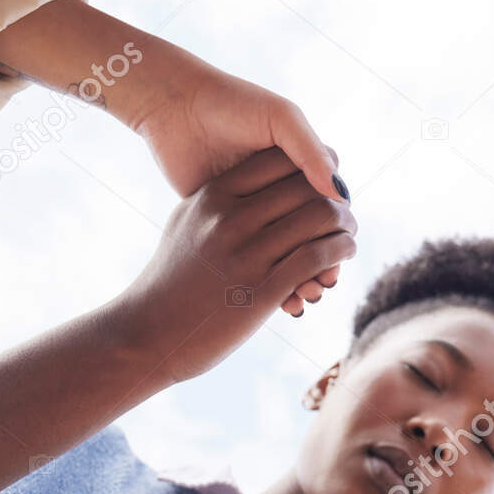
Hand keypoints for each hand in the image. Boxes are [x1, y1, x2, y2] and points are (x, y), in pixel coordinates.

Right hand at [113, 148, 356, 383]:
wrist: (145, 333)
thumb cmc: (171, 280)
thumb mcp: (187, 225)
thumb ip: (220, 201)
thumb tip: (262, 184)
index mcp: (212, 196)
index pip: (280, 160)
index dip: (312, 168)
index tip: (325, 182)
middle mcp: (229, 219)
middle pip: (307, 187)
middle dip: (336, 198)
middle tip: (345, 212)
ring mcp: (246, 254)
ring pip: (321, 218)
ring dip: (345, 225)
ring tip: (348, 234)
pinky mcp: (262, 290)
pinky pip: (320, 256)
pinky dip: (342, 250)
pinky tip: (344, 253)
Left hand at [129, 49, 347, 317]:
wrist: (172, 103)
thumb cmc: (231, 103)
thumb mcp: (279, 120)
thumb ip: (310, 152)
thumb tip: (340, 194)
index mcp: (301, 162)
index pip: (331, 204)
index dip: (340, 230)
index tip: (343, 252)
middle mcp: (280, 185)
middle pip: (312, 233)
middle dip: (322, 260)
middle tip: (325, 284)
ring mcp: (252, 202)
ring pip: (283, 248)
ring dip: (297, 274)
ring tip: (303, 296)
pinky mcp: (224, 213)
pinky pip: (250, 250)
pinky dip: (263, 274)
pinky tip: (273, 294)